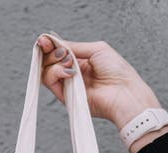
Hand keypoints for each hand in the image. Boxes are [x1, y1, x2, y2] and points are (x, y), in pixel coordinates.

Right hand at [37, 35, 165, 132]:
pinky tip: (68, 71)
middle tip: (59, 51)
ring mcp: (69, 85)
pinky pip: (51, 83)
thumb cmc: (116, 70)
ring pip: (47, 72)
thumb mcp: (96, 49)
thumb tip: (56, 43)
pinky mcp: (66, 97)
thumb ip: (74, 46)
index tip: (44, 40)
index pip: (59, 51)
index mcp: (81, 60)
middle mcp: (73, 72)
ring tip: (67, 62)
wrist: (123, 93)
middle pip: (50, 61)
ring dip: (54, 63)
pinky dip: (56, 73)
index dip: (50, 45)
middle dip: (50, 52)